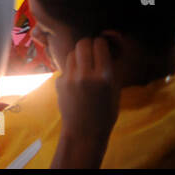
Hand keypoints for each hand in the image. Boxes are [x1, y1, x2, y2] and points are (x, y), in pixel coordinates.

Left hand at [52, 36, 119, 166]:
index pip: (100, 45)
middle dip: (88, 44)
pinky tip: (76, 81)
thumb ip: (111, 68)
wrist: (84, 131)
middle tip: (92, 50)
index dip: (102, 43)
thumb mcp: (115, 90)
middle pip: (83, 44)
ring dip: (79, 55)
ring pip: (72, 53)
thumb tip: (107, 48)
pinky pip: (66, 67)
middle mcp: (85, 74)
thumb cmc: (105, 112)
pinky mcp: (59, 81)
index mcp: (104, 76)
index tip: (103, 45)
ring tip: (84, 65)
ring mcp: (70, 77)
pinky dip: (72, 69)